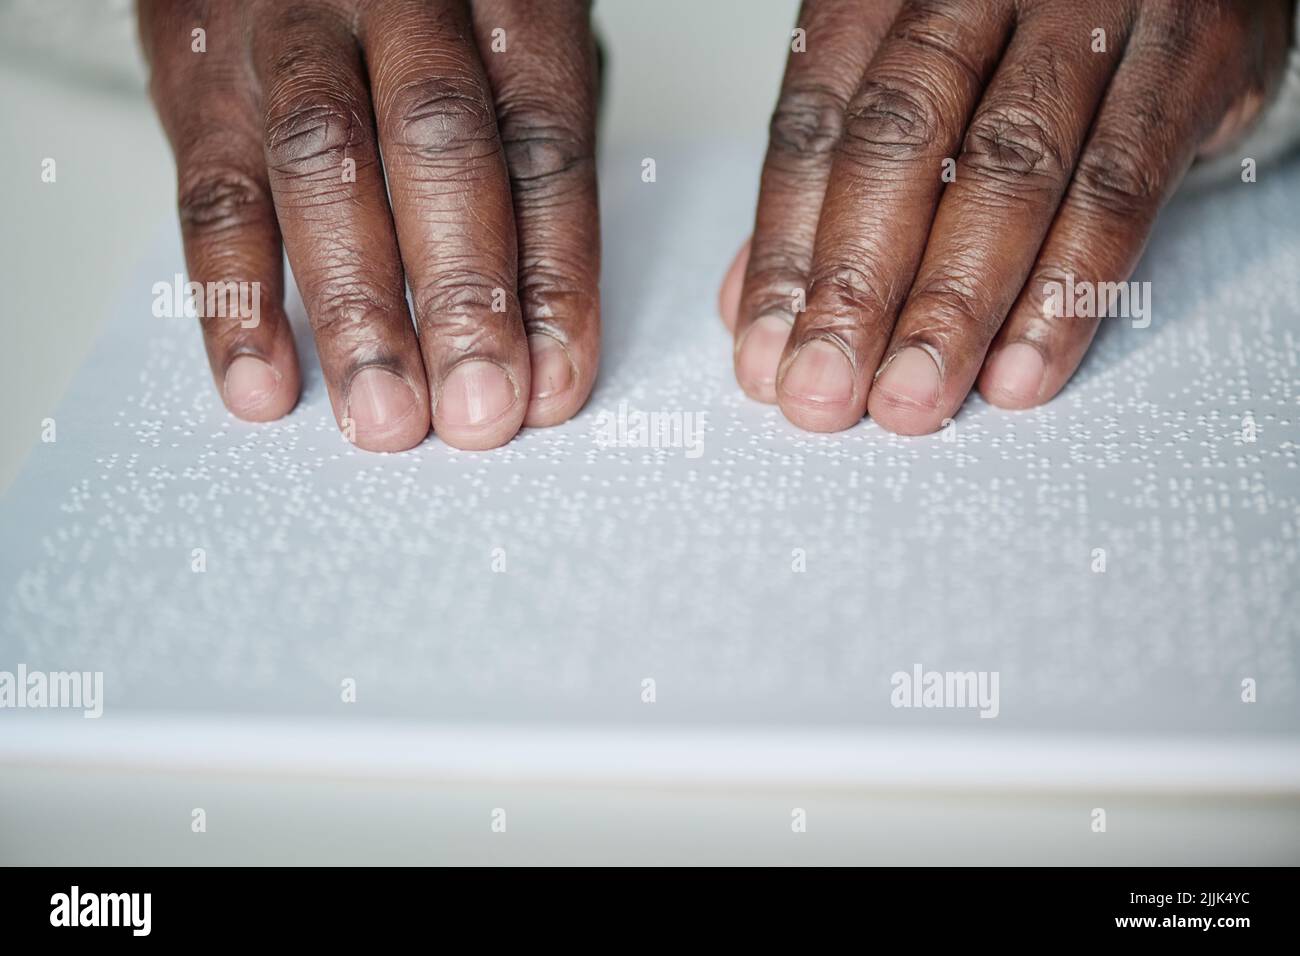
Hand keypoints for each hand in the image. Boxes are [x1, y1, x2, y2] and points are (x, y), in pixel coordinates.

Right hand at [139, 0, 599, 450]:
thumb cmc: (431, 9)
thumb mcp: (511, 45)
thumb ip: (527, 155)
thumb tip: (540, 331)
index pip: (542, 145)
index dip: (554, 274)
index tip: (552, 381)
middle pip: (438, 149)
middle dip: (462, 299)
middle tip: (477, 411)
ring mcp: (290, 33)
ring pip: (322, 170)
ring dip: (357, 311)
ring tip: (383, 415)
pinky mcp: (199, 76)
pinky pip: (213, 191)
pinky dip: (236, 299)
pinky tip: (265, 381)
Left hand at [719, 0, 1292, 433]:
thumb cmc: (1028, 36)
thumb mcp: (922, 86)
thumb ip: (836, 185)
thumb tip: (754, 305)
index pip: (816, 124)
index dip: (784, 251)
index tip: (765, 358)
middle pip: (902, 138)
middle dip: (857, 284)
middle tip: (827, 391)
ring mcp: (1091, 4)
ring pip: (1009, 167)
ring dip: (954, 305)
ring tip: (912, 398)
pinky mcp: (1189, 48)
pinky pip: (1122, 184)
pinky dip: (1067, 291)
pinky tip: (1019, 371)